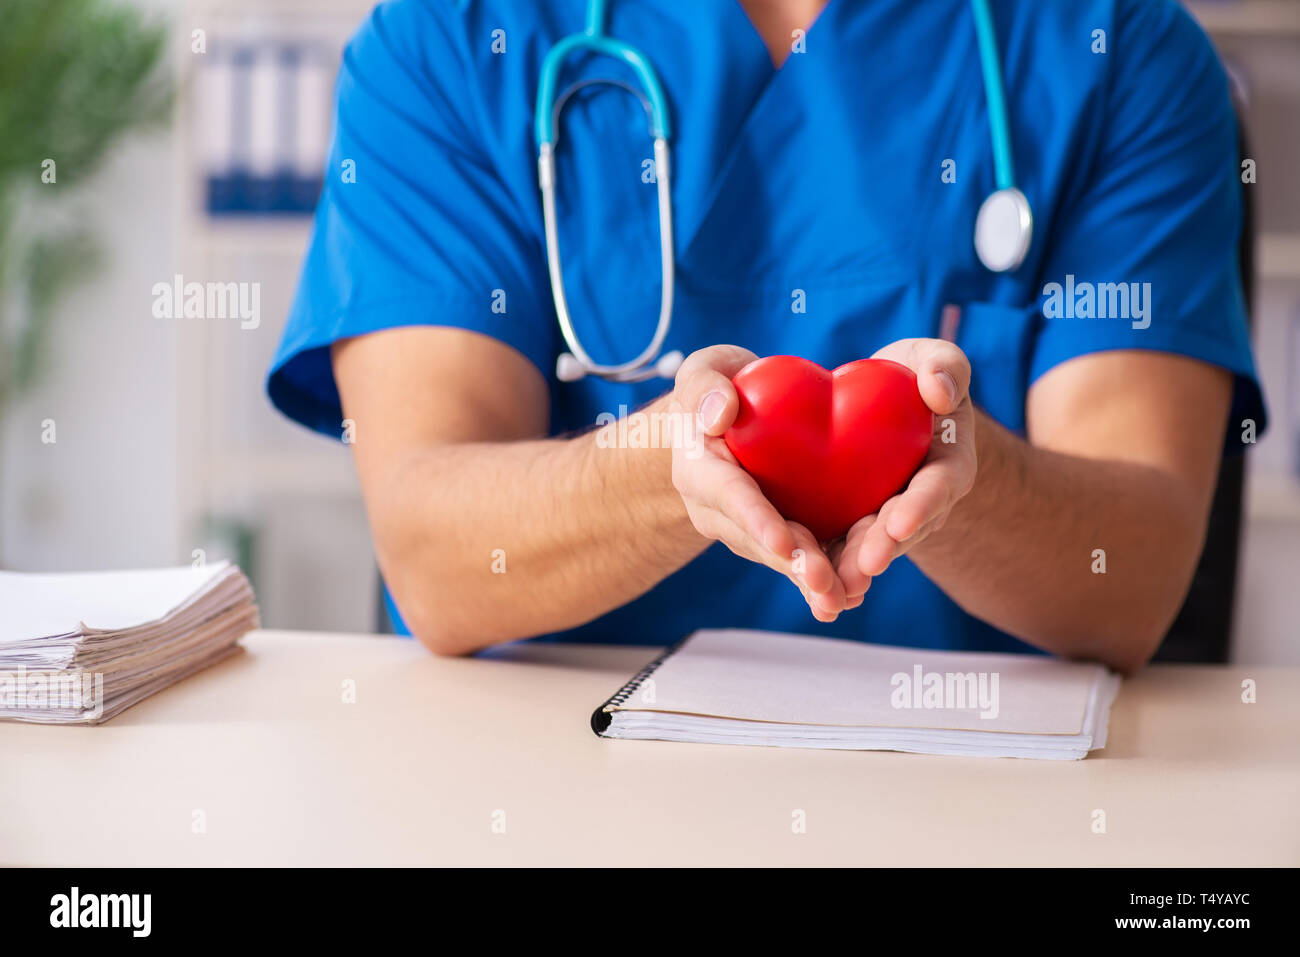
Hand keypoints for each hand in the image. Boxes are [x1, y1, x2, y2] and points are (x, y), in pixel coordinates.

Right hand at [670, 345, 848, 621]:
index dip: (754, 518)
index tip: (783, 541)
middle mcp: (717, 510)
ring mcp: (746, 529)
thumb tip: (719, 413)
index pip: (727, 493)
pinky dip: (825, 576)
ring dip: (809, 580)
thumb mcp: (707, 369)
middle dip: (790, 563)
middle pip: (756, 539)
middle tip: (822, 583)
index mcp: (698, 469)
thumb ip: (705, 383)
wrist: (728, 419)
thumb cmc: (719, 387)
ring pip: (779, 557)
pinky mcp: (776, 534)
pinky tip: (852, 596)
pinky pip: (800, 557)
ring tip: (841, 599)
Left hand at [831, 338, 977, 600]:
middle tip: (865, 566)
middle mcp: (920, 503)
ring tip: (833, 588)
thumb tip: (942, 394)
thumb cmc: (912, 378)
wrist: (882, 405)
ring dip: (853, 569)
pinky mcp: (853, 526)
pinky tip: (809, 589)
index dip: (920, 507)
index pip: (937, 489)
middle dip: (884, 549)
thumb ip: (944, 366)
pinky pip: (839, 549)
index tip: (898, 523)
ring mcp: (886, 520)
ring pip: (869, 549)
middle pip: (903, 530)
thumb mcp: (931, 359)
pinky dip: (827, 568)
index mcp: (946, 466)